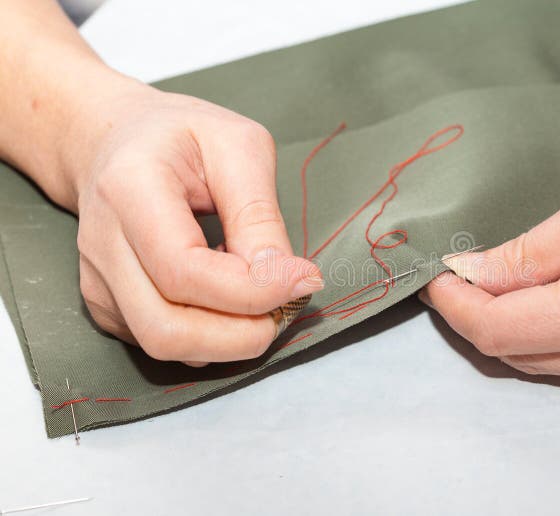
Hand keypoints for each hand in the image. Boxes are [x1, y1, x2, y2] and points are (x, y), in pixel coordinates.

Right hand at [67, 82, 322, 363]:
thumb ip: (259, 214)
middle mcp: (101, 245)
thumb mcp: (238, 147)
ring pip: (165, 347)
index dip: (253, 290)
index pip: (185, 271)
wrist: (113, 142)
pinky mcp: (107, 307)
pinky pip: (165, 344)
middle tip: (288, 304)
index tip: (305, 278)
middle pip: (167, 330)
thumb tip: (288, 280)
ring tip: (261, 295)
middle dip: (243, 335)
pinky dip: (210, 333)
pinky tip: (226, 292)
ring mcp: (98, 282)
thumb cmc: (182, 137)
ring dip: (230, 339)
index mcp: (129, 189)